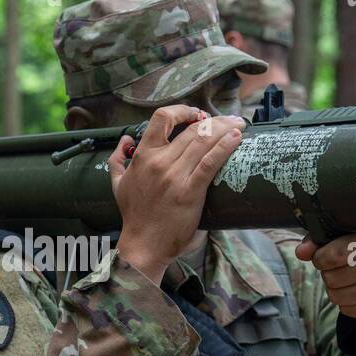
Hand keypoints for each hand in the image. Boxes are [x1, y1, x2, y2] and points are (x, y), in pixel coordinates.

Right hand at [109, 106, 244, 283]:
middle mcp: (159, 162)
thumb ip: (117, 160)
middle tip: (229, 119)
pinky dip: (225, 147)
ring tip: (239, 124)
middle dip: (215, 120)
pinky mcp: (190, 192)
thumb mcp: (118, 184)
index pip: (162, 118)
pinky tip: (237, 138)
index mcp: (143, 156)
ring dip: (225, 128)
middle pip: (192, 129)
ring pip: (204, 141)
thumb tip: (124, 140)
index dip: (183, 110)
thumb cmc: (134, 215)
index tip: (196, 114)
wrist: (143, 245)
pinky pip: (210, 163)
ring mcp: (175, 177)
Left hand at [294, 228, 355, 323]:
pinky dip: (346, 304)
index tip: (324, 256)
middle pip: (332, 278)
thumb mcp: (343, 238)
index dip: (320, 258)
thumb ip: (319, 241)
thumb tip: (301, 252)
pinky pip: (348, 310)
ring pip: (337, 296)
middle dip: (328, 275)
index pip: (333, 255)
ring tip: (348, 281)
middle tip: (339, 270)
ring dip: (335, 290)